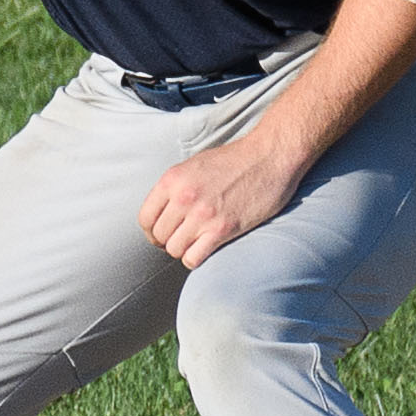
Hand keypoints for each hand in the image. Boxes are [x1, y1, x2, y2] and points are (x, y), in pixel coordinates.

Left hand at [138, 131, 308, 268]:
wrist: (269, 156)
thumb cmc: (234, 160)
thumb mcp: (194, 165)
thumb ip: (176, 187)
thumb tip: (162, 212)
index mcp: (172, 180)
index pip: (145, 218)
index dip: (151, 232)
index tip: (162, 235)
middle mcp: (183, 197)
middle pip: (159, 236)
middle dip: (168, 241)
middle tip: (183, 239)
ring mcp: (202, 214)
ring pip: (174, 249)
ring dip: (183, 250)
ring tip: (196, 243)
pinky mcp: (222, 229)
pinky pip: (193, 258)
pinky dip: (196, 258)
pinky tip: (206, 249)